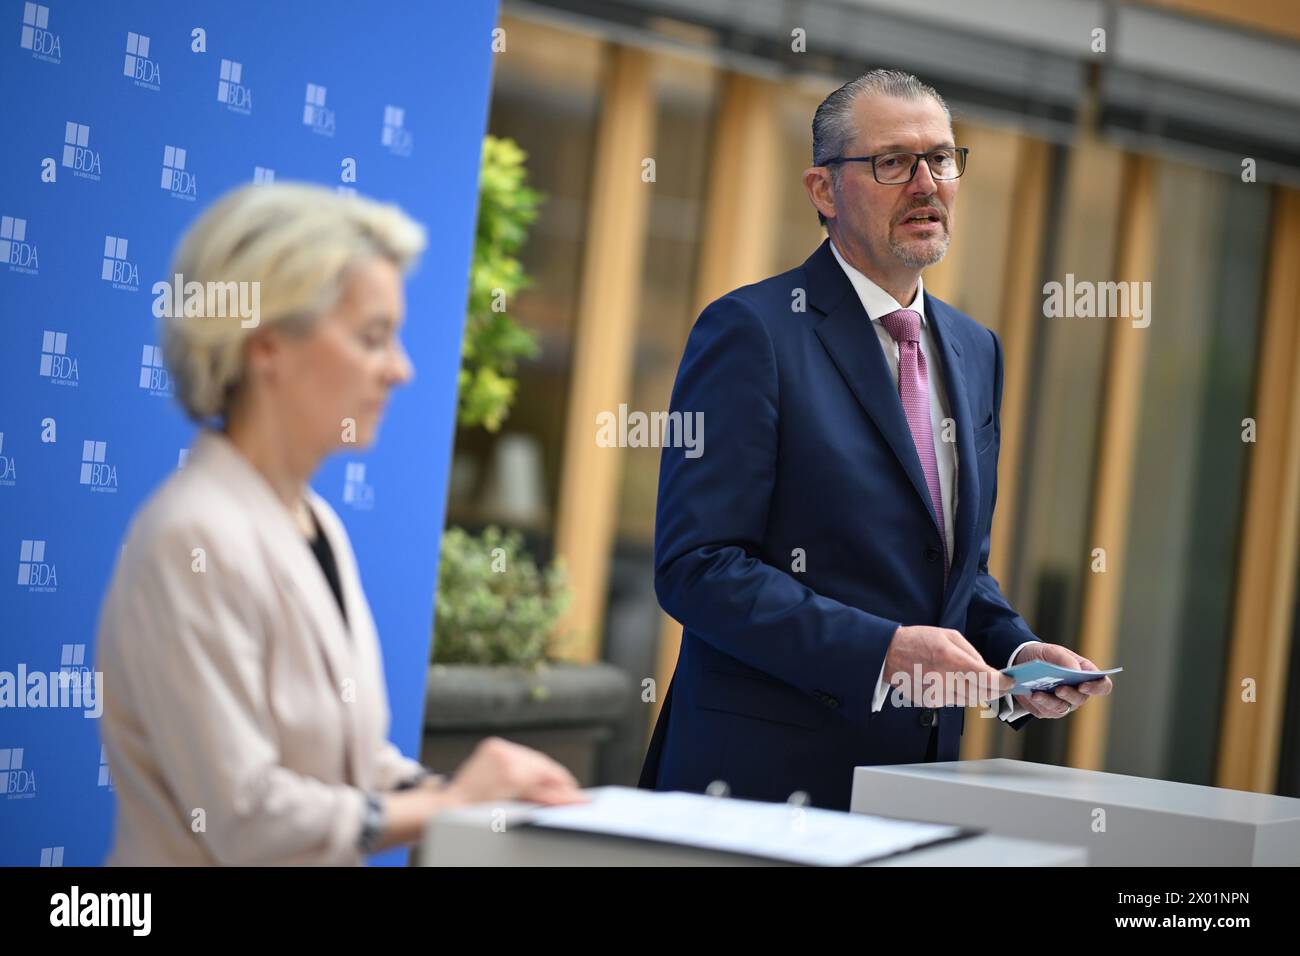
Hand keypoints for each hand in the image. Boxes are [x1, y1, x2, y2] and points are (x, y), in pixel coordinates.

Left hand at [443, 737, 586, 807]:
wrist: (453, 803)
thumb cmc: (480, 811)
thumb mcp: (518, 806)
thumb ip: (545, 798)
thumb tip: (568, 797)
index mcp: (512, 774)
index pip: (549, 774)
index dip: (565, 784)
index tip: (577, 793)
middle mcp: (506, 757)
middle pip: (543, 763)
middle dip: (556, 777)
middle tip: (568, 789)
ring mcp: (498, 748)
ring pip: (532, 756)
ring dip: (541, 769)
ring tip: (549, 783)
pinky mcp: (493, 744)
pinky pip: (518, 752)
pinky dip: (526, 762)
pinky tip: (529, 772)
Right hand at [883, 625, 1014, 707]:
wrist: (889, 655)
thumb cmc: (919, 640)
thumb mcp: (948, 635)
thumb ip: (971, 653)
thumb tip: (987, 669)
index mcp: (951, 660)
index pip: (986, 679)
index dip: (1002, 682)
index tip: (1009, 681)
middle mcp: (945, 680)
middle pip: (982, 693)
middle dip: (993, 688)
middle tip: (997, 682)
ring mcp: (937, 694)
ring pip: (970, 700)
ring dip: (975, 691)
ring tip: (967, 677)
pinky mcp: (932, 702)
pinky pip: (954, 701)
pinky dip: (958, 693)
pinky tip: (948, 680)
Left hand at [1010, 642, 1112, 717]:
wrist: (1021, 662)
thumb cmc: (1044, 655)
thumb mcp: (1052, 651)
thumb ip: (1065, 659)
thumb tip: (1076, 671)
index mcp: (1085, 674)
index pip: (1103, 686)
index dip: (1096, 688)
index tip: (1083, 685)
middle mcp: (1078, 692)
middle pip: (1080, 699)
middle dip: (1069, 694)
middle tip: (1058, 689)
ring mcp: (1064, 702)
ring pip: (1062, 708)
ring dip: (1050, 701)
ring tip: (1037, 693)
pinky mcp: (1048, 710)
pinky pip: (1046, 711)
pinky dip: (1038, 703)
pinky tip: (1031, 695)